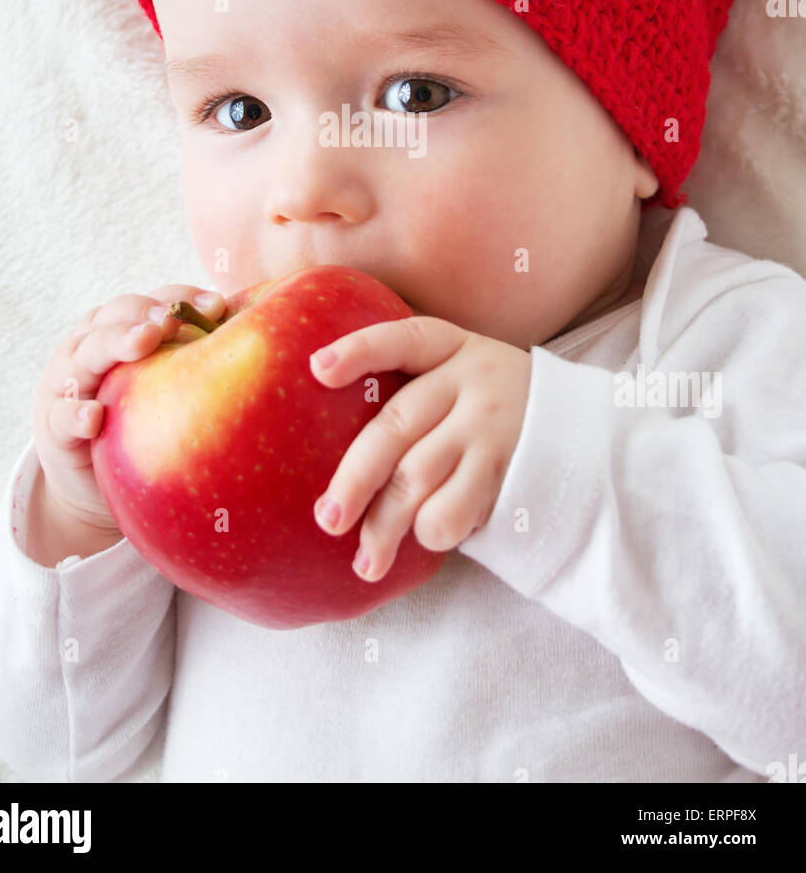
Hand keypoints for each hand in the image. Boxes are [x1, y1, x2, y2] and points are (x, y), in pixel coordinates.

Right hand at [33, 283, 226, 532]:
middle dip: (147, 314)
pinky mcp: (53, 427)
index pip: (153, 302)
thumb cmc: (143, 422)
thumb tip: (265, 344)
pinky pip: (62, 416)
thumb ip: (197, 363)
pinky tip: (95, 417)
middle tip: (173, 320)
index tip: (218, 305)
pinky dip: (77, 413)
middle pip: (116, 316)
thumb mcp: (166, 387)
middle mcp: (93, 346)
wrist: (93, 483)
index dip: (182, 298)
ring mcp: (68, 383)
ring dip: (116, 343)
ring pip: (86, 354)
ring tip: (144, 342)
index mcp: (123, 329)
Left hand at [309, 317, 531, 581]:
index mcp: (451, 348)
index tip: (317, 369)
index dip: (358, 352)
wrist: (586, 432)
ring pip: (418, 477)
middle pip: (395, 426)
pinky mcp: (507, 471)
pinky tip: (426, 540)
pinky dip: (433, 530)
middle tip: (327, 521)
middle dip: (354, 478)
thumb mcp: (462, 377)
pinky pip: (453, 509)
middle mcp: (471, 381)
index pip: (401, 340)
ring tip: (365, 562)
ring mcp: (491, 426)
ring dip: (384, 526)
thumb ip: (414, 392)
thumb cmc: (492, 410)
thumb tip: (332, 446)